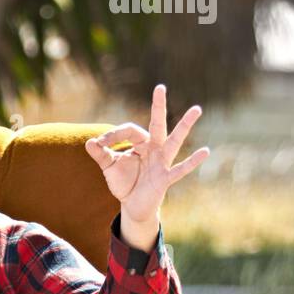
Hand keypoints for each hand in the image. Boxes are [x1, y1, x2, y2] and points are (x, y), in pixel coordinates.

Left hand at [85, 83, 208, 225]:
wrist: (133, 205)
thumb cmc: (124, 182)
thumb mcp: (109, 167)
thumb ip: (100, 154)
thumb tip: (88, 142)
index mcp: (141, 143)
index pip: (129, 130)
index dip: (113, 135)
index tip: (99, 144)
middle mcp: (154, 148)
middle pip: (157, 124)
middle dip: (158, 107)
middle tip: (160, 87)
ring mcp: (162, 162)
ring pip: (174, 141)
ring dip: (184, 126)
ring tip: (196, 109)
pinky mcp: (165, 178)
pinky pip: (180, 169)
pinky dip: (192, 162)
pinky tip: (205, 151)